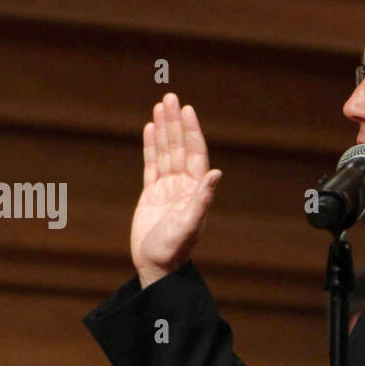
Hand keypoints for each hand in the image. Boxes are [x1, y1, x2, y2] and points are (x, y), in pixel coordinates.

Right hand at [130, 93, 221, 287]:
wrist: (156, 267)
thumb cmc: (173, 250)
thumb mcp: (189, 225)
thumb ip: (202, 199)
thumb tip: (215, 173)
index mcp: (194, 189)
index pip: (194, 153)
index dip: (190, 131)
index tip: (186, 109)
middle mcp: (183, 185)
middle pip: (178, 147)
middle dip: (174, 122)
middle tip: (169, 97)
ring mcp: (167, 188)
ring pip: (165, 152)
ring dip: (162, 130)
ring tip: (159, 107)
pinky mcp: (151, 194)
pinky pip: (150, 165)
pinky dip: (150, 146)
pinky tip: (148, 130)